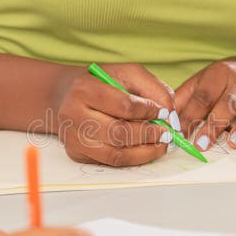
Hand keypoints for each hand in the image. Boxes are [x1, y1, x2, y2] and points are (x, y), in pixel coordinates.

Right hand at [56, 63, 177, 166]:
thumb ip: (153, 89)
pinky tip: (145, 150)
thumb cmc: (101, 82)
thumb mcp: (128, 73)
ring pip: (115, 153)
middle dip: (149, 135)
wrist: (65, 94)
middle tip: (167, 134)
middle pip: (118, 133)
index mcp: (84, 89)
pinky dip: (132, 158)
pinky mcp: (76, 153)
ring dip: (144, 152)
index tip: (165, 113)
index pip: (124, 106)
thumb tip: (170, 115)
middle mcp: (73, 115)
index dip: (149, 112)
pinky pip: (110, 162)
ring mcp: (72, 138)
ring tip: (161, 145)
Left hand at [175, 57, 235, 151]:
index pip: (202, 95)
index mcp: (220, 74)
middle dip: (214, 123)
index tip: (179, 132)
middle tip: (202, 142)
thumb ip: (186, 96)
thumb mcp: (205, 79)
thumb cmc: (232, 78)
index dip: (189, 114)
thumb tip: (165, 115)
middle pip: (228, 103)